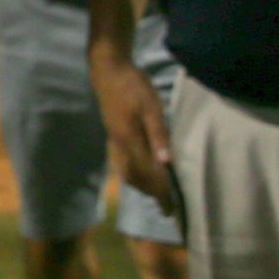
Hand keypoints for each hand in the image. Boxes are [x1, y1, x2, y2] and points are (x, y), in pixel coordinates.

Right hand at [92, 53, 175, 211]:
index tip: (171, 208)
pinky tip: (142, 170)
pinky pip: (123, 162)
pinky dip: (134, 173)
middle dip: (151, 193)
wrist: (108, 70)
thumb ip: (158, 134)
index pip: (147, 173)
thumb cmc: (133, 86)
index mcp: (129, 140)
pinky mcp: (114, 133)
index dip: (160, 192)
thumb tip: (166, 162)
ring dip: (141, 185)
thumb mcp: (151, 107)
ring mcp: (114, 139)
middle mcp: (119, 144)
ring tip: (156, 192)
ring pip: (126, 171)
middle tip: (167, 206)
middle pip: (134, 177)